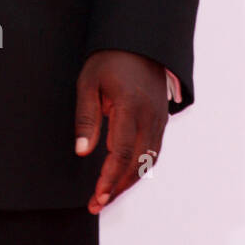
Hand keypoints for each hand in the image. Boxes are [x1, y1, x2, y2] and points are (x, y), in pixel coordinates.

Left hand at [74, 49, 167, 214]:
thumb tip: (83, 152)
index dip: (110, 178)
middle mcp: (150, 117)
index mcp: (131, 107)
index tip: (98, 196)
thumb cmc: (109, 59)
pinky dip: (139, 168)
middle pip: (138, 164)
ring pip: (149, 162)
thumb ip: (87, 117)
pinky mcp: (161, 121)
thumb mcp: (89, 82)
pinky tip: (123, 176)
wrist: (140, 41)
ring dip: (129, 181)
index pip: (123, 152)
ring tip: (107, 196)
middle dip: (118, 187)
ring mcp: (159, 120)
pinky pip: (153, 151)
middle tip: (97, 203)